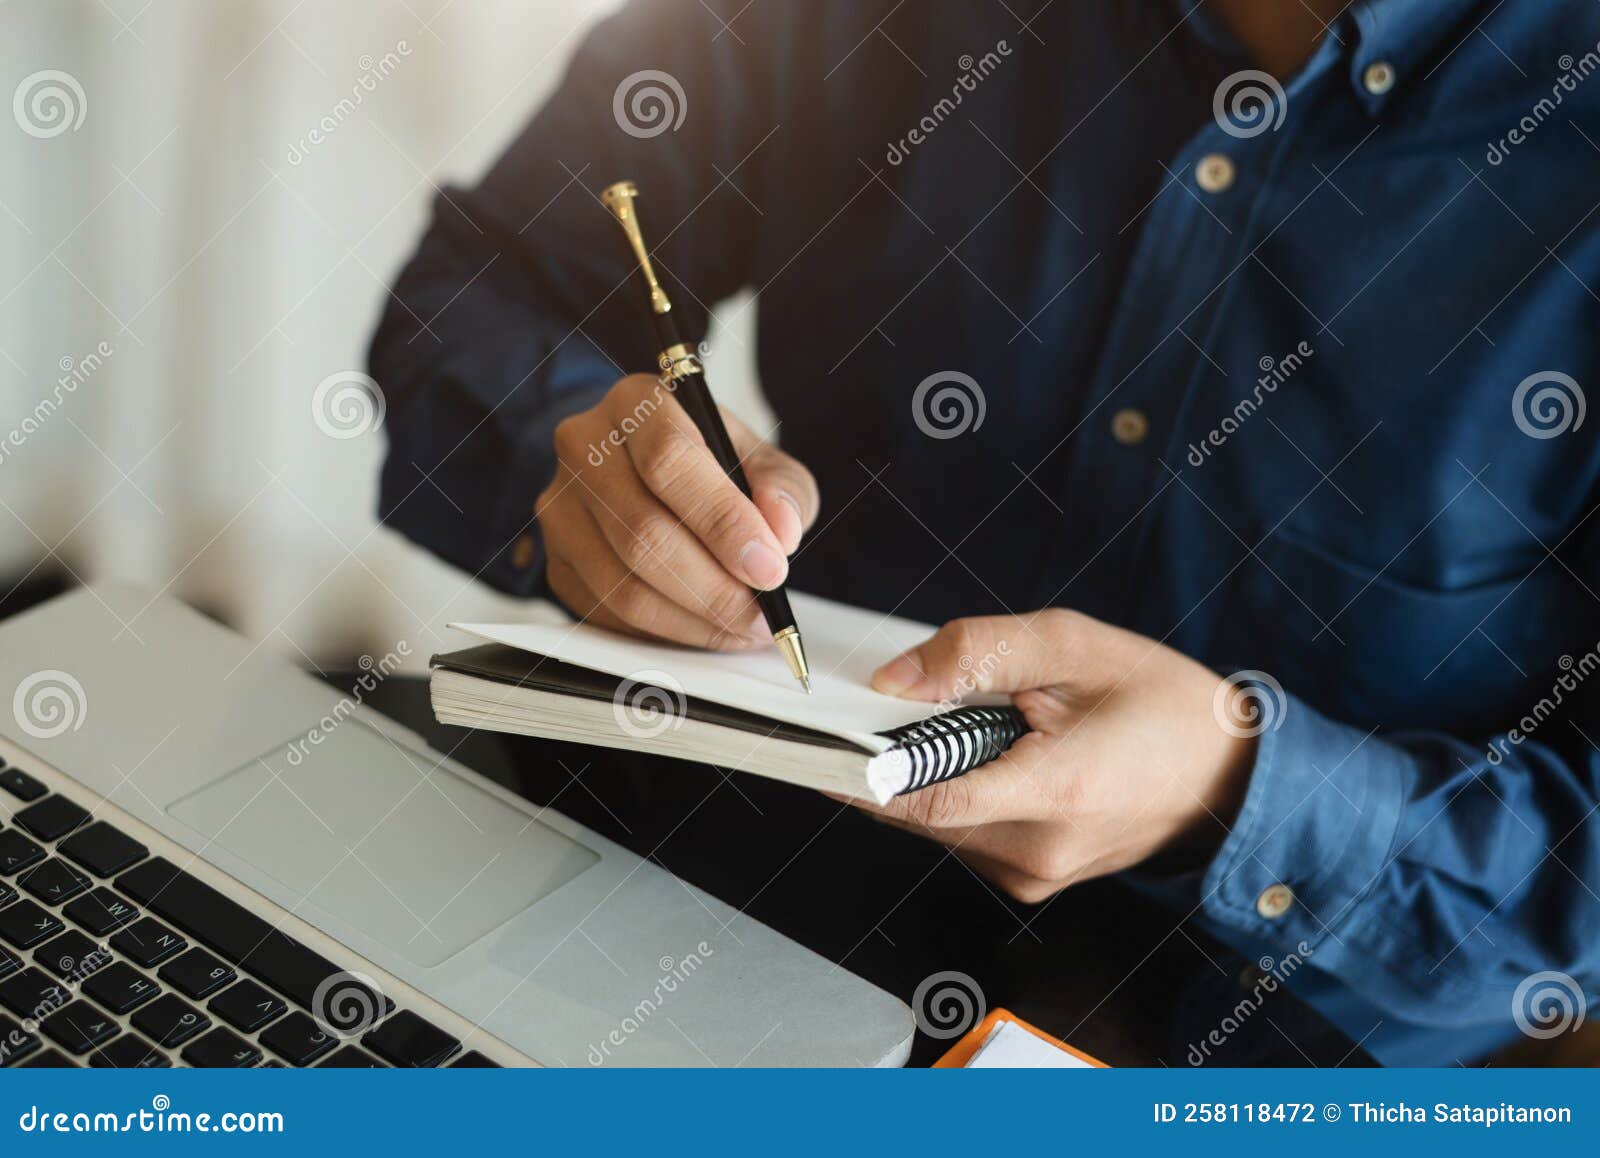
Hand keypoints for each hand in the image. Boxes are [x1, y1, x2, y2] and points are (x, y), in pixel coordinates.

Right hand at [537, 373, 819, 648]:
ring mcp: (561, 506)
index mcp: (637, 403)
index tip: (769, 567)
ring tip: (743, 628)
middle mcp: (585, 447)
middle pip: (643, 532)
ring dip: (694, 619)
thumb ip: (781, 489)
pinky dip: (667, 631)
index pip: (671, 461)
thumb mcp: (759, 459)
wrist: (643, 471)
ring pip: (624, 584)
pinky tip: (706, 627)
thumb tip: (781, 532)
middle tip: (761, 615)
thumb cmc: (707, 462)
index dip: (724, 522)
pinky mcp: (556, 559)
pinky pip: (609, 613)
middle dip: (714, 588)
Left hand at [856, 609, 1257, 901]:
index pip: (924, 798)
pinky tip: (970, 749)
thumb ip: (978, 654)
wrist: (1230, 776)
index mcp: (1054, 793)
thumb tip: (895, 679)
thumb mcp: (1075, 646)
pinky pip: (961, 831)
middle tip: (854, 705)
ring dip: (916, 774)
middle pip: (916, 811)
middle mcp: (1036, 851)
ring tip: (936, 718)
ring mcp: (1033, 874)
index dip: (857, 771)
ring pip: (933, 823)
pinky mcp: (1030, 876)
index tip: (811, 741)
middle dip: (880, 757)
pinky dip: (947, 789)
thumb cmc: (1166, 706)